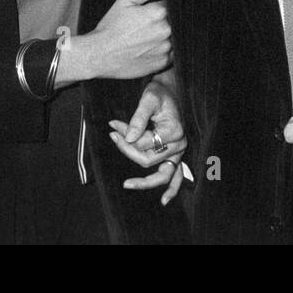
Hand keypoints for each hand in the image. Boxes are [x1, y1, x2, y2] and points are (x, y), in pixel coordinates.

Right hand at [56, 0, 170, 84]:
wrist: (100, 54)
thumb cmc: (111, 27)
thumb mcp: (124, 0)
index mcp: (158, 13)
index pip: (171, 4)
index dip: (162, 6)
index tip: (153, 10)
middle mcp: (166, 31)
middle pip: (175, 21)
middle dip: (165, 20)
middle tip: (148, 24)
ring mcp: (166, 48)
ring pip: (174, 37)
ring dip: (166, 36)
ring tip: (147, 37)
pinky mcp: (163, 62)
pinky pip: (171, 53)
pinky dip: (163, 50)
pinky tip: (148, 48)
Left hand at [109, 77, 186, 204]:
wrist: (171, 91)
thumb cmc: (159, 93)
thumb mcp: (148, 99)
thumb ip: (138, 118)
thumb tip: (128, 137)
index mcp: (173, 131)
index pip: (144, 143)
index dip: (125, 136)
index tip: (113, 125)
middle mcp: (178, 145)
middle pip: (148, 159)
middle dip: (127, 151)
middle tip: (113, 137)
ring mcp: (179, 152)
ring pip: (162, 174)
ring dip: (145, 182)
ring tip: (127, 184)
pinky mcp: (177, 155)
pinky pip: (177, 177)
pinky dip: (172, 189)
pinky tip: (163, 201)